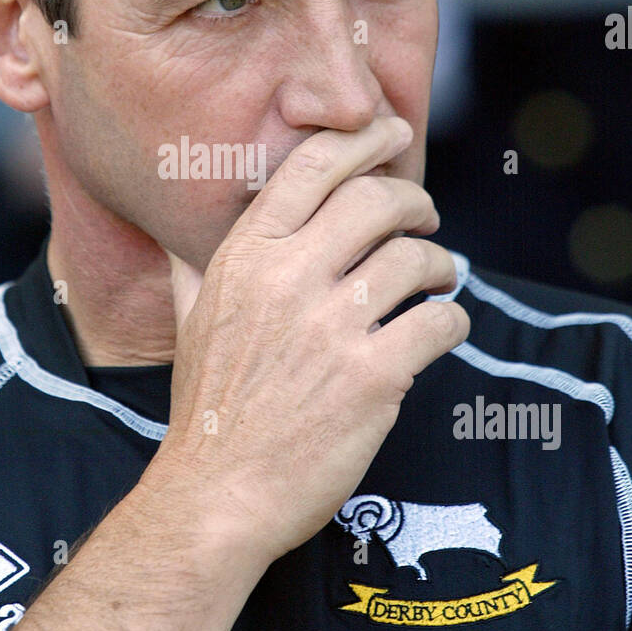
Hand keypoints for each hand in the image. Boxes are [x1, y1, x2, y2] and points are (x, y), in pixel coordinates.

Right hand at [152, 114, 470, 562]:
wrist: (215, 496)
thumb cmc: (206, 411)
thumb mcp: (190, 325)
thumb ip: (192, 271)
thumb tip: (179, 239)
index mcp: (243, 257)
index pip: (314, 166)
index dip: (364, 139)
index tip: (393, 134)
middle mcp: (285, 279)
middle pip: (377, 199)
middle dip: (415, 201)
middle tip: (424, 218)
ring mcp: (330, 328)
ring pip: (415, 258)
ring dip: (441, 264)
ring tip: (439, 279)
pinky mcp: (373, 377)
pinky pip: (439, 323)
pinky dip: (453, 320)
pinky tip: (443, 329)